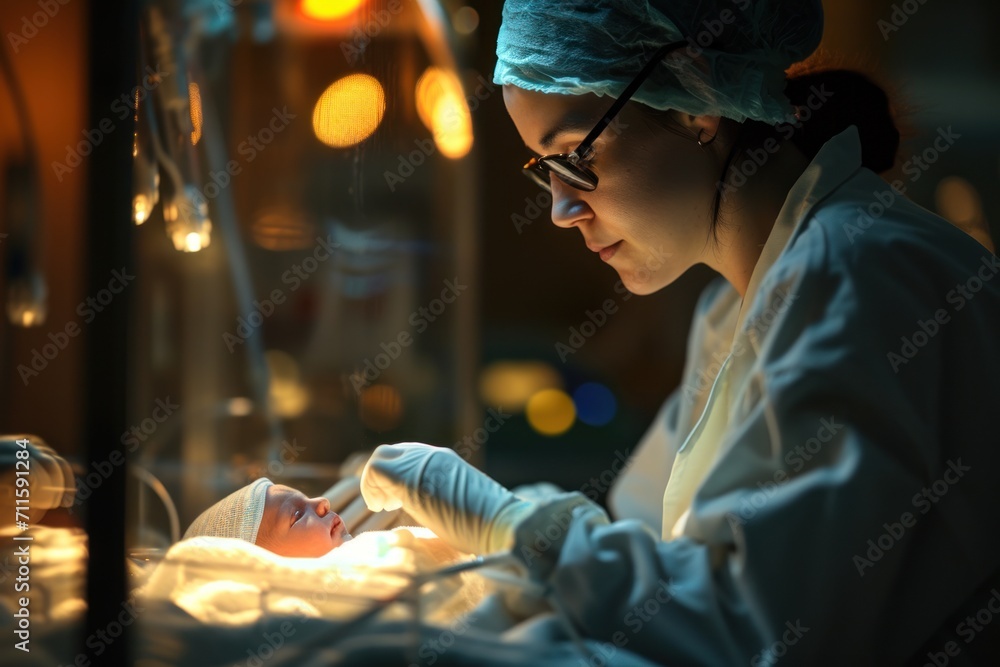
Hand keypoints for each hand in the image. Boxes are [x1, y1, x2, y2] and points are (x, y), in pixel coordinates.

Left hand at [360, 443, 532, 554]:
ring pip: (381, 457)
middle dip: (381, 476)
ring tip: (381, 507)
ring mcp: (422, 462)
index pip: (409, 456)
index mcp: (446, 460)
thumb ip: (440, 498)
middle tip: (383, 504)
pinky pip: (376, 469)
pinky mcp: (411, 476)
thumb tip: (424, 512)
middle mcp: (433, 455)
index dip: (395, 476)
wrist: (501, 523)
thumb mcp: (459, 505)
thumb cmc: (486, 527)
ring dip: (374, 482)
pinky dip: (371, 487)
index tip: (394, 500)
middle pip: (392, 452)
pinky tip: (381, 508)